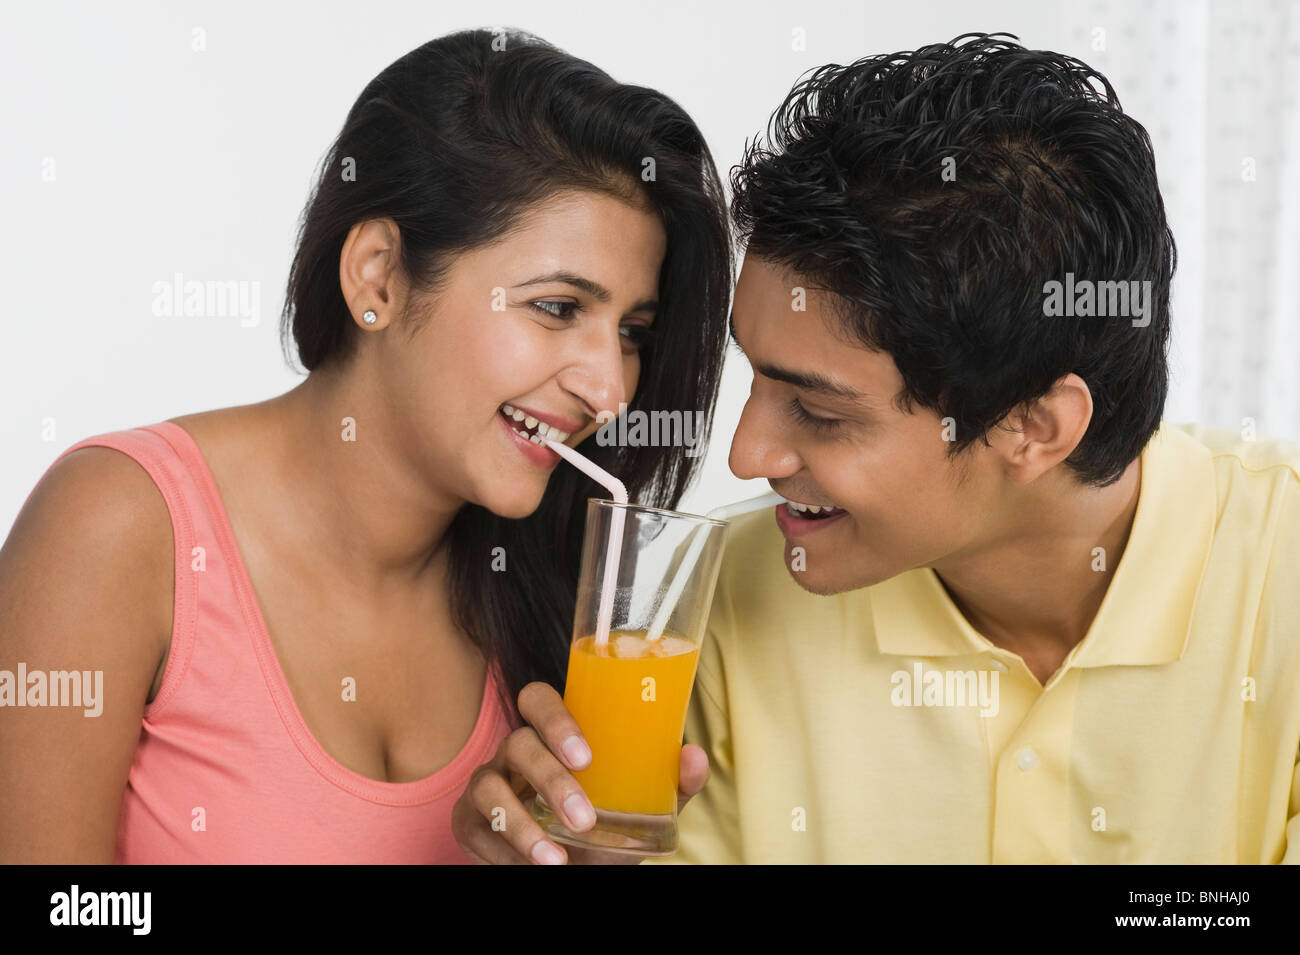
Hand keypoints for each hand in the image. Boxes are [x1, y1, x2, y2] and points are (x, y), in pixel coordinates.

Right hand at [451, 680, 709, 863]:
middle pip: (518, 742)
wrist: (574, 868)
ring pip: (489, 787)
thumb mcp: (642, 807)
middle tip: (584, 818)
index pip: (538, 699)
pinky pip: (476, 829)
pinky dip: (505, 854)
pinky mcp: (468, 820)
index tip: (587, 756)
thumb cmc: (605, 825)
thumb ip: (669, 783)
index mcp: (552, 734)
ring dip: (522, 826)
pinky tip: (536, 867)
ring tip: (557, 859)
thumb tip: (693, 756)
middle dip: (550, 781)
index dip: (555, 719)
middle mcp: (514, 750)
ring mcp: (486, 782)